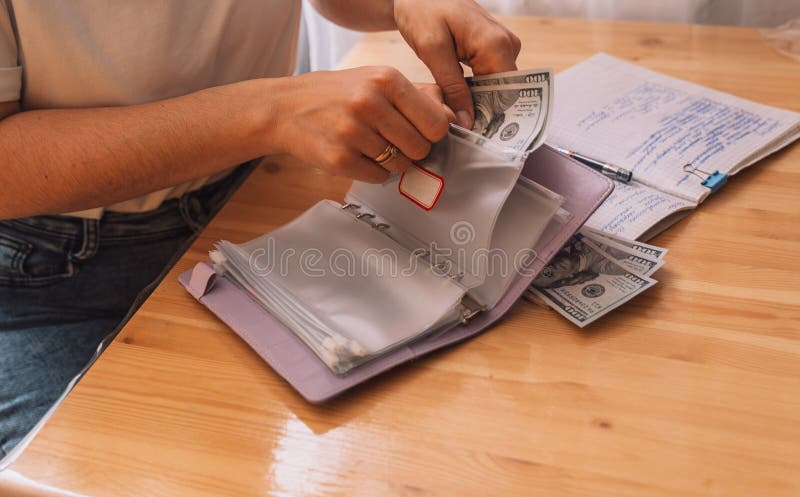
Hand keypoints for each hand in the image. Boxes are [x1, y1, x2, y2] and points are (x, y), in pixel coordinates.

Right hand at [270, 67, 451, 182]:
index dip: (433, 133)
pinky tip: (358, 155)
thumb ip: (418, 96)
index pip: (436, 122)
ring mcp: (353, 133)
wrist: (285, 109)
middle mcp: (370, 103)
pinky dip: (374, 171)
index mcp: (386, 80)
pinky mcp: (339, 159)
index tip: (422, 133)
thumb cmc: (337, 94)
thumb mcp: (376, 80)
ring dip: (393, 162)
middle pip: (421, 147)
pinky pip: (378, 177)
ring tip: (372, 146)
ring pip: (401, 166)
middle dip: (413, 150)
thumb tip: (453, 118)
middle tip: (395, 142)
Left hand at [393, 0, 520, 128]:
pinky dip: (474, 93)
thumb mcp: (432, 49)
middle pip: (503, 93)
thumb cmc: (422, 9)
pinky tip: (457, 104)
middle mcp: (507, 45)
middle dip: (483, 114)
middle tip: (458, 134)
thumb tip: (466, 123)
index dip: (491, 119)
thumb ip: (451, 87)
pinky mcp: (493, 49)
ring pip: (496, 89)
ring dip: (477, 105)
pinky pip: (489, 79)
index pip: (506, 94)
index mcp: (496, 44)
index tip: (473, 139)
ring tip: (455, 121)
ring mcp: (502, 46)